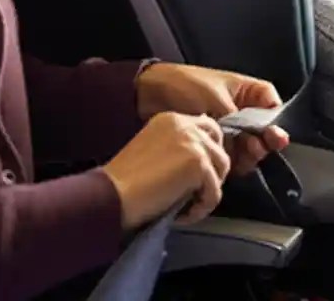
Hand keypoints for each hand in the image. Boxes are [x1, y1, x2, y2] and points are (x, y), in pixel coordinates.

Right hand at [103, 112, 230, 228]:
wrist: (112, 194)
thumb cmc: (126, 181)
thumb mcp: (154, 149)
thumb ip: (179, 147)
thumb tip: (206, 162)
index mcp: (172, 118)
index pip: (208, 128)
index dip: (208, 154)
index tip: (195, 176)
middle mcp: (185, 124)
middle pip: (220, 147)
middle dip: (214, 170)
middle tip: (196, 192)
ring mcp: (194, 142)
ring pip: (221, 169)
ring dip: (207, 193)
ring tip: (186, 207)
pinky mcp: (199, 163)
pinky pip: (215, 191)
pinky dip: (202, 208)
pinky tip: (183, 215)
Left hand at [137, 62, 290, 174]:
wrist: (148, 96)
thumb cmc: (184, 86)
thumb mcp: (217, 99)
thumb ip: (240, 120)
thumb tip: (255, 140)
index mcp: (244, 90)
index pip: (271, 105)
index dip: (275, 120)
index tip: (275, 134)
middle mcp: (240, 110)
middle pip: (263, 130)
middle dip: (264, 140)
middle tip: (259, 146)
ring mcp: (227, 128)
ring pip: (249, 146)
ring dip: (250, 153)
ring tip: (246, 153)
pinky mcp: (214, 144)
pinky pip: (231, 156)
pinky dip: (233, 161)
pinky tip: (231, 163)